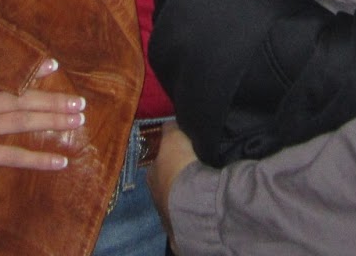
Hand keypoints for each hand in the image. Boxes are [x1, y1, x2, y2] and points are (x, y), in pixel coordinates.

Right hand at [0, 53, 84, 191]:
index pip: (4, 75)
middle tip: (80, 102)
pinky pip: (12, 156)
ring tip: (77, 121)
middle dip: (53, 100)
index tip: (55, 66)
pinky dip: (38, 159)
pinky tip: (59, 161)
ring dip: (52, 121)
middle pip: (22, 99)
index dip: (30, 71)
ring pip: (22, 121)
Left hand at [149, 122, 197, 236]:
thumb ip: (170, 128)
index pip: (158, 165)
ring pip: (176, 204)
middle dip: (178, 182)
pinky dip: (194, 214)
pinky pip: (187, 219)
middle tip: (194, 175)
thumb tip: (170, 123)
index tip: (182, 157)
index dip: (169, 160)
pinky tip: (203, 209)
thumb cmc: (178, 167)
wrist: (191, 202)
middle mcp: (155, 197)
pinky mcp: (180, 233)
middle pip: (167, 186)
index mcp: (151, 176)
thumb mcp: (173, 137)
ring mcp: (167, 216)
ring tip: (201, 192)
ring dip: (186, 199)